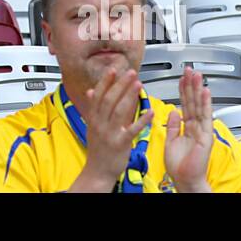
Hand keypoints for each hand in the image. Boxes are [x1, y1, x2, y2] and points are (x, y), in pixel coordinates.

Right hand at [78, 68, 153, 190]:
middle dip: (120, 84)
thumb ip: (92, 108)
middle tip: (130, 72)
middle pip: (109, 99)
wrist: (98, 171)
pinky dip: (141, 120)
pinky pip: (132, 129)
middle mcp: (100, 123)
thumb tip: (90, 91)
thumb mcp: (91, 126)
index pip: (98, 95)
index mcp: (93, 118)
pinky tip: (150, 112)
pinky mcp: (120, 144)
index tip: (113, 69)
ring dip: (129, 96)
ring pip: (119, 111)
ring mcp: (110, 133)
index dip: (105, 81)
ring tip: (138, 84)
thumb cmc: (97, 149)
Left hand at [162, 68, 213, 192]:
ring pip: (199, 105)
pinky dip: (206, 104)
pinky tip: (205, 92)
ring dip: (198, 89)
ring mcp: (202, 130)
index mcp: (187, 127)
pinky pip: (205, 117)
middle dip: (191, 85)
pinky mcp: (206, 136)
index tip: (182, 78)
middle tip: (189, 70)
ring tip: (197, 75)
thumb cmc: (179, 165)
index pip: (185, 104)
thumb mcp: (171, 140)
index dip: (183, 90)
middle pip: (193, 101)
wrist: (185, 180)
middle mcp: (196, 127)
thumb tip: (173, 111)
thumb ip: (172, 125)